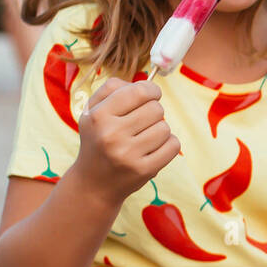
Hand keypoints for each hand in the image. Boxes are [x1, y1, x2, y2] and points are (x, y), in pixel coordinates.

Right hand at [72, 78, 180, 205]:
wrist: (93, 184)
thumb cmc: (98, 139)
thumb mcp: (93, 111)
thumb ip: (113, 88)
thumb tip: (145, 82)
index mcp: (99, 116)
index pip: (140, 91)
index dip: (151, 90)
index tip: (151, 96)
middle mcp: (111, 135)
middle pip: (156, 109)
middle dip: (153, 113)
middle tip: (140, 124)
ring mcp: (127, 154)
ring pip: (165, 127)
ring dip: (159, 130)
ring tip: (143, 139)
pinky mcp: (143, 170)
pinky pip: (173, 145)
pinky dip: (168, 145)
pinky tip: (152, 150)